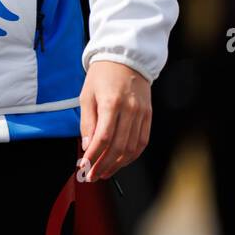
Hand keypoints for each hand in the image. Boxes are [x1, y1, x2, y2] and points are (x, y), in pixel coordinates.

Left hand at [78, 60, 151, 180]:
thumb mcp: (87, 95)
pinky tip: (121, 162)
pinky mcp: (149, 116)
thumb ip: (87, 122)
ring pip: (132, 148)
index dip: (94, 156)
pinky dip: (132, 155)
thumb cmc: (103, 75)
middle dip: (104, 165)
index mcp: (111, 103)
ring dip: (118, 164)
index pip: (103, 138)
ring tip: (105, 172)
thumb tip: (87, 146)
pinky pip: (142, 142)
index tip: (85, 166)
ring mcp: (142, 114)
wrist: (125, 59)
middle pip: (118, 147)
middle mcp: (129, 110)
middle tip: (93, 175)